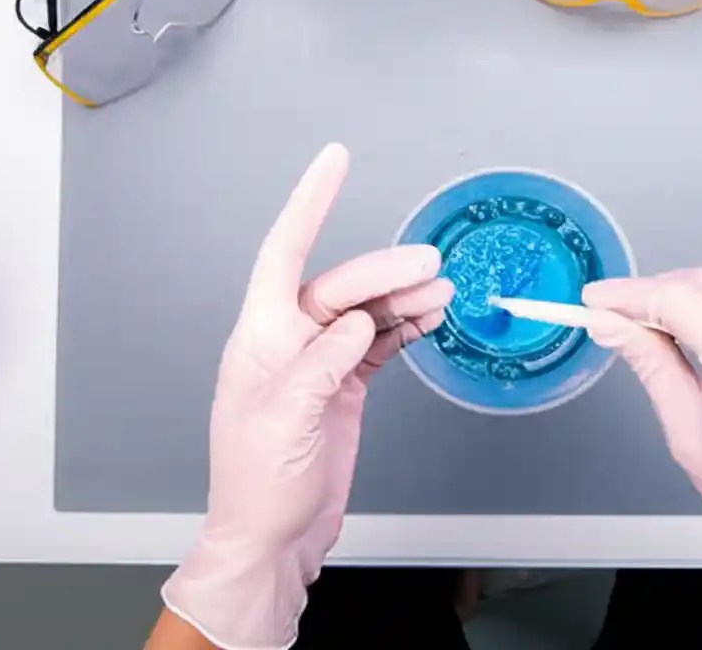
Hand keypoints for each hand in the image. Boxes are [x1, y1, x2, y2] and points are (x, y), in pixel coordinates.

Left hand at [159, 144, 452, 649]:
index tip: (334, 162)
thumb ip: (322, 364)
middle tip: (431, 266)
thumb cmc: (258, 486)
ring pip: (366, 312)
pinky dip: (405, 328)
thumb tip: (356, 325)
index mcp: (261, 338)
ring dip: (404, 299)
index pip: (283, 253)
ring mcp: (318, 363)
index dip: (310, 203)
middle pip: (341, 285)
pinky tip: (429, 318)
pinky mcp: (342, 387)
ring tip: (444, 291)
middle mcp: (288, 341)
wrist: (272, 539)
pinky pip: (378, 343)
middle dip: (387, 271)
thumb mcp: (285, 421)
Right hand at [583, 268, 701, 631]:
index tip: (594, 300)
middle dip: (654, 292)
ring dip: (686, 292)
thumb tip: (609, 325)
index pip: (682, 303)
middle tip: (612, 315)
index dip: (630, 296)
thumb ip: (650, 365)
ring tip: (650, 324)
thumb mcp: (689, 433)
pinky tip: (695, 327)